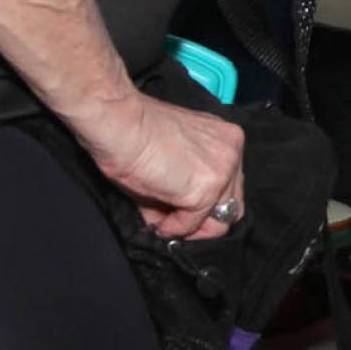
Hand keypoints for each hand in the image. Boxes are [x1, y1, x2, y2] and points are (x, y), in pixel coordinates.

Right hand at [94, 94, 245, 239]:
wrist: (117, 122)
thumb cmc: (133, 131)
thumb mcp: (170, 158)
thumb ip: (184, 187)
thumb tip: (175, 220)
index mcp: (225, 138)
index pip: (231, 184)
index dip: (209, 205)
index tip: (186, 212)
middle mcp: (232, 152)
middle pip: (232, 204)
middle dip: (205, 220)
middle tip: (176, 223)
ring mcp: (222, 172)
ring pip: (220, 219)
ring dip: (191, 226)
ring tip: (164, 222)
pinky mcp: (206, 190)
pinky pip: (193, 224)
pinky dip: (174, 228)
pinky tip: (158, 221)